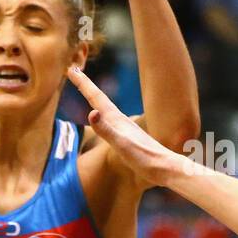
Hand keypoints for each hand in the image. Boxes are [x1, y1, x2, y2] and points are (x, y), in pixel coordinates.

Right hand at [67, 65, 176, 185]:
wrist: (165, 168)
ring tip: (86, 89)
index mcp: (117, 119)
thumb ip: (106, 130)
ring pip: (105, 106)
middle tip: (73, 70)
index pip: (96, 97)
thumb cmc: (144, 158)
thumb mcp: (122, 145)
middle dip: (85, 85)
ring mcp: (124, 128)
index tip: (71, 69)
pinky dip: (102, 112)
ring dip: (93, 96)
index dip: (83, 83)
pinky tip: (105, 115)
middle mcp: (120, 120)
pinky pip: (109, 118)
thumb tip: (92, 112)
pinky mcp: (128, 136)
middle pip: (98, 98)